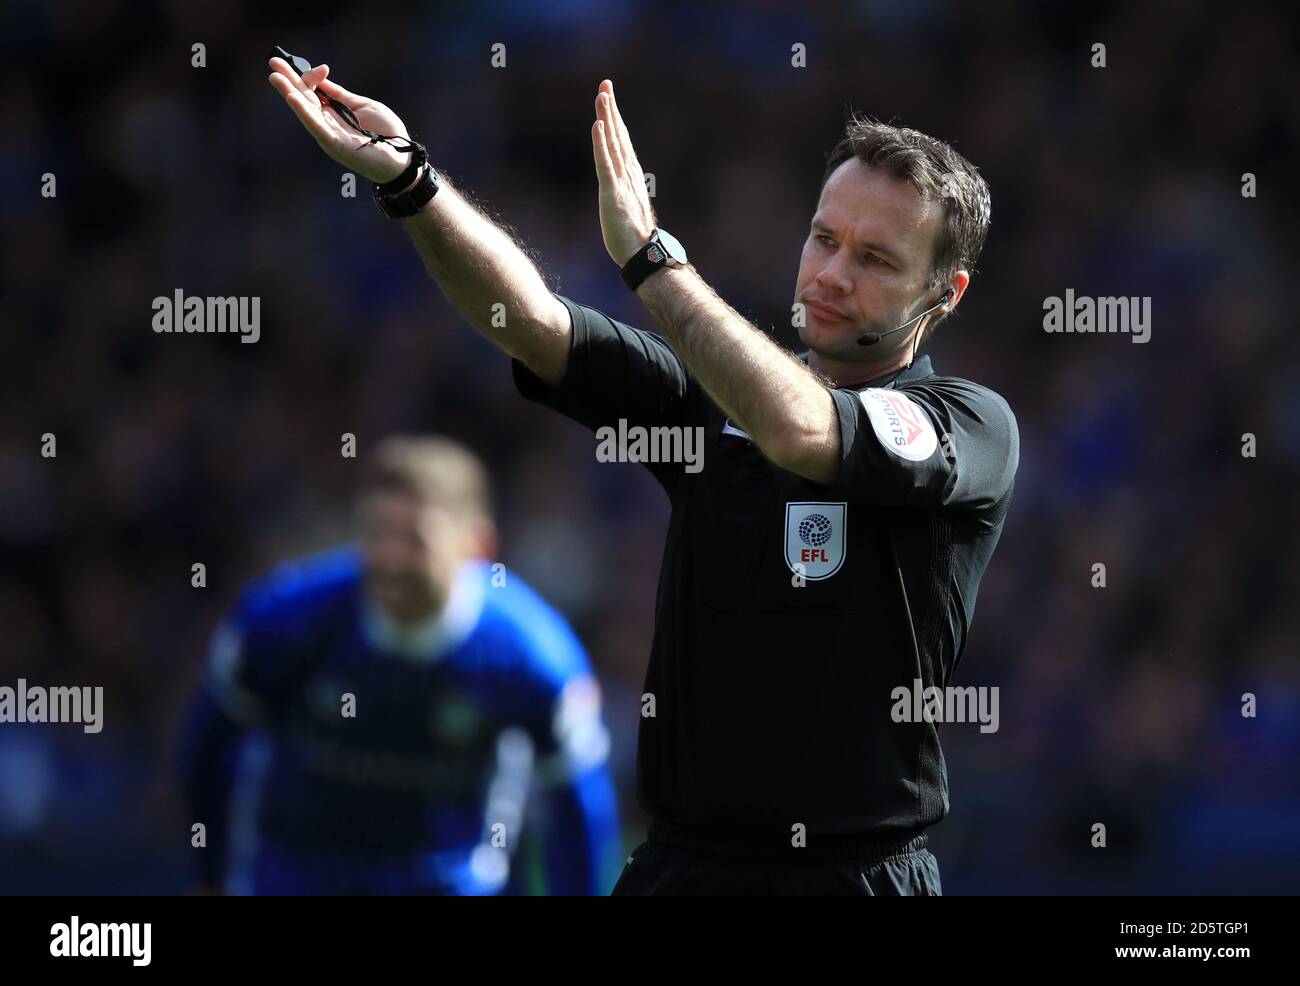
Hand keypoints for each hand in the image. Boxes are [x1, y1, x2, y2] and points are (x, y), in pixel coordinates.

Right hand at [267, 57, 412, 184]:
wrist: (403, 157)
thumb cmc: (386, 133)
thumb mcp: (362, 105)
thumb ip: (341, 95)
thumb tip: (322, 79)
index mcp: (334, 113)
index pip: (315, 92)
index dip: (313, 77)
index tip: (322, 68)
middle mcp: (328, 124)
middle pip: (304, 99)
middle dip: (288, 81)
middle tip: (273, 61)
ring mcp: (330, 135)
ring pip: (306, 112)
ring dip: (290, 93)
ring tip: (275, 77)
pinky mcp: (335, 145)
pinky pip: (317, 127)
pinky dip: (304, 113)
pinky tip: (293, 98)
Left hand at [591, 80, 656, 266]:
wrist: (644, 257)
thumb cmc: (635, 239)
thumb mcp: (628, 210)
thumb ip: (625, 195)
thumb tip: (622, 192)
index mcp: (631, 177)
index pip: (621, 142)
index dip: (615, 120)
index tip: (609, 99)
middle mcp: (629, 174)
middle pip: (618, 135)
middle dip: (611, 109)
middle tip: (605, 85)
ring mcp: (622, 182)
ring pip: (613, 144)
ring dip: (607, 118)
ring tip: (602, 95)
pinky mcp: (613, 194)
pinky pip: (606, 164)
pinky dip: (601, 144)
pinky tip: (598, 126)